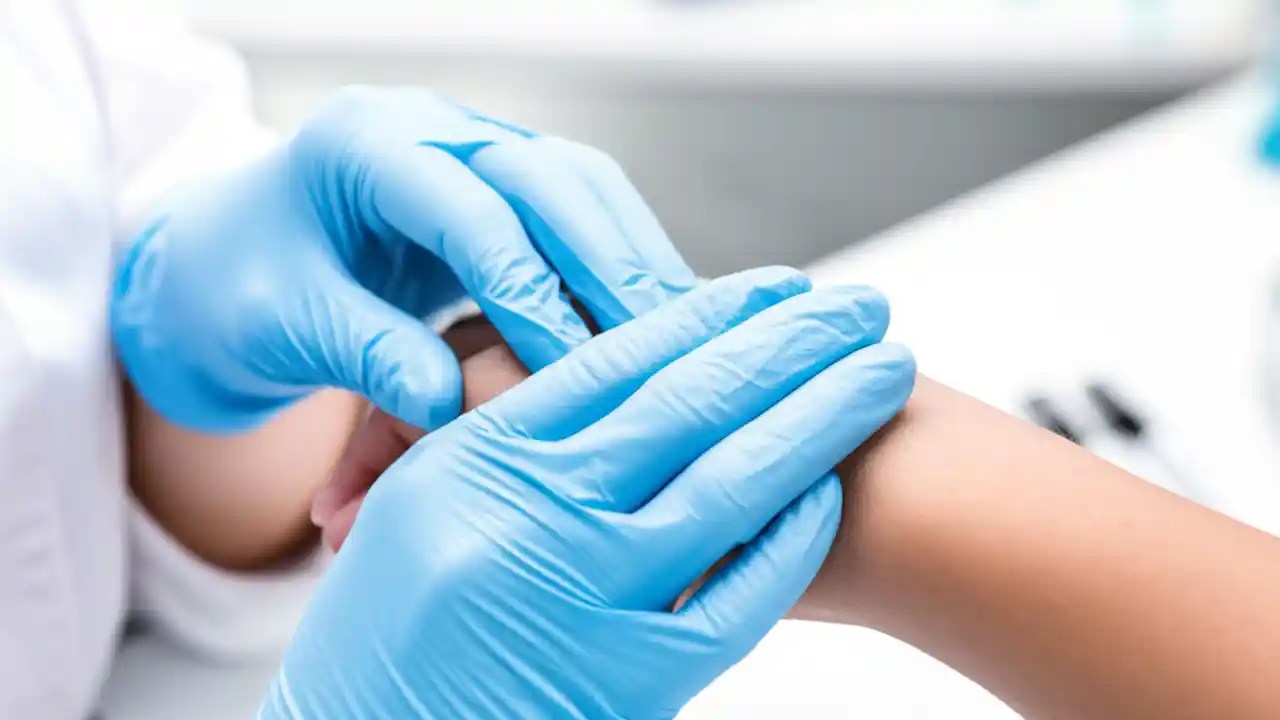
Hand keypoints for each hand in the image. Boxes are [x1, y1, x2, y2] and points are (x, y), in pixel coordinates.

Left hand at [112, 86, 694, 431]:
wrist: (228, 266)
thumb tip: (452, 405)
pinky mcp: (506, 188)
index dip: (530, 293)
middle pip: (552, 179)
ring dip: (635, 259)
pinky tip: (655, 323)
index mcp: (364, 145)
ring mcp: (476, 150)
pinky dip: (623, 264)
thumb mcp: (280, 326)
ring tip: (677, 338)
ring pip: (585, 186)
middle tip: (659, 348)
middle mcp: (433, 128)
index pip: (472, 213)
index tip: (570, 370)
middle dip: (611, 266)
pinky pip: (584, 212)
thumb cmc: (239, 293)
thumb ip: (363, 351)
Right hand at [259, 268, 915, 718]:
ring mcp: (592, 594)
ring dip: (820, 415)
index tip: (777, 287)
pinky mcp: (633, 677)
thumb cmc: (386, 630)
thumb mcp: (419, 510)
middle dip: (790, 344)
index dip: (713, 316)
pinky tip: (829, 491)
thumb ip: (505, 439)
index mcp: (481, 459)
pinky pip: (737, 595)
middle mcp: (541, 514)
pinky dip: (789, 538)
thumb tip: (600, 373)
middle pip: (692, 403)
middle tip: (860, 305)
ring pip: (732, 482)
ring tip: (882, 366)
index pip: (623, 360)